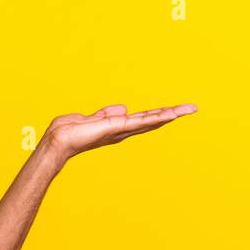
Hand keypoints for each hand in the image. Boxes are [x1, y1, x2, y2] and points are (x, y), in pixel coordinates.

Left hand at [40, 102, 197, 165]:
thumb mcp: (89, 119)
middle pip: (151, 121)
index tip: (173, 110)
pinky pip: (141, 121)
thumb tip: (124, 109)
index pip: (141, 120)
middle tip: (191, 109)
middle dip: (171, 115)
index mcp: (116, 127)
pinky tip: (171, 114)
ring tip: (189, 109)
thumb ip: (106, 114)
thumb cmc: (66, 132)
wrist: (57, 141)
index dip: (157, 115)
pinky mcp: (118, 127)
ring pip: (151, 120)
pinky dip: (157, 117)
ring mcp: (121, 130)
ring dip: (171, 114)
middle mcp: (122, 131)